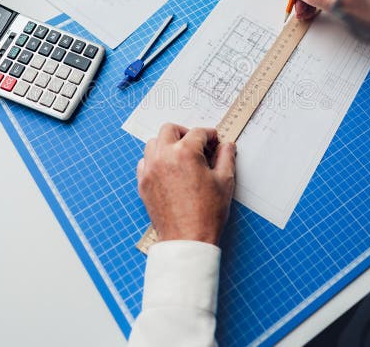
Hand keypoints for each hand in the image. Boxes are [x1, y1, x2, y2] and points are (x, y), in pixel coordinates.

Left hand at [137, 123, 235, 244]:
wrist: (187, 239)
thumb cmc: (206, 213)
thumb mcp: (224, 181)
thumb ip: (226, 158)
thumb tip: (227, 146)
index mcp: (185, 153)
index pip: (198, 133)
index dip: (210, 135)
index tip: (214, 142)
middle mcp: (164, 156)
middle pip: (170, 129)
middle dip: (185, 133)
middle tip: (197, 144)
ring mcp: (150, 169)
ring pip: (154, 143)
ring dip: (167, 144)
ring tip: (181, 156)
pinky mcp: (143, 183)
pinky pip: (145, 162)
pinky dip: (155, 160)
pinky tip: (168, 169)